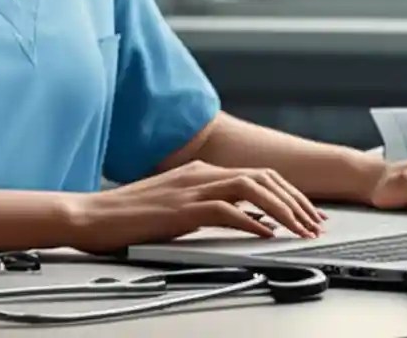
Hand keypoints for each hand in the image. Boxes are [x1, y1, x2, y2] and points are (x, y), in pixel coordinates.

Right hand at [65, 160, 326, 254]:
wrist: (91, 215)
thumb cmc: (126, 216)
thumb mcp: (175, 207)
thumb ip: (207, 208)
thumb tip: (243, 221)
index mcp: (199, 171)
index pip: (256, 175)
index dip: (288, 193)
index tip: (306, 213)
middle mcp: (200, 174)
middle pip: (262, 178)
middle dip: (296, 200)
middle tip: (315, 223)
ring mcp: (191, 188)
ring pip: (252, 188)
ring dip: (283, 209)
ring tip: (300, 229)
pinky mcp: (182, 208)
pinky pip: (227, 210)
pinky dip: (252, 221)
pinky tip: (266, 234)